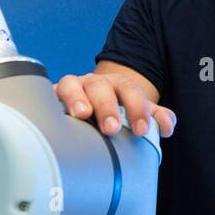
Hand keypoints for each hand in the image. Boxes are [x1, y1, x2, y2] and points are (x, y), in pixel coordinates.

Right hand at [53, 72, 176, 137]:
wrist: (87, 106)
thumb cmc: (115, 113)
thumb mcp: (136, 113)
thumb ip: (155, 117)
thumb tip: (167, 126)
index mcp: (119, 86)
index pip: (130, 90)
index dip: (138, 108)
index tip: (141, 130)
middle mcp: (95, 84)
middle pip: (102, 87)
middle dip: (108, 106)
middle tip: (111, 129)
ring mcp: (72, 88)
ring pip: (72, 85)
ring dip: (78, 98)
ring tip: (82, 115)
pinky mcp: (51, 96)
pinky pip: (48, 93)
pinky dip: (50, 99)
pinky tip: (53, 113)